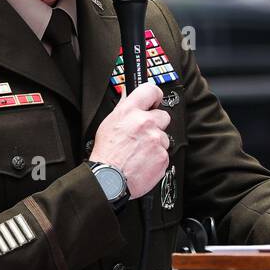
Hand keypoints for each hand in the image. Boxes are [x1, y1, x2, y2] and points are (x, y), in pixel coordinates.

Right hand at [89, 82, 169, 198]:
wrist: (109, 179)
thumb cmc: (106, 154)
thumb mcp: (108, 124)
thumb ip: (124, 109)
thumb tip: (129, 97)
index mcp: (129, 112)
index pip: (150, 90)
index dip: (154, 95)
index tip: (154, 101)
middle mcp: (145, 123)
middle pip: (163, 116)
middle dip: (156, 124)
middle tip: (143, 134)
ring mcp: (156, 140)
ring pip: (164, 137)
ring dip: (155, 143)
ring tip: (139, 152)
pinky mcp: (163, 156)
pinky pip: (164, 153)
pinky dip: (155, 157)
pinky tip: (142, 161)